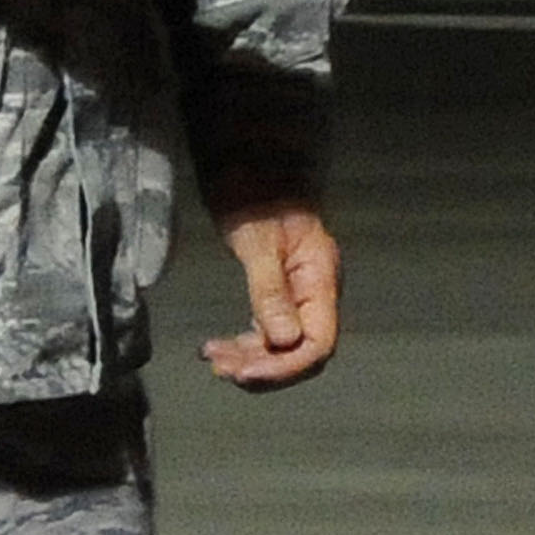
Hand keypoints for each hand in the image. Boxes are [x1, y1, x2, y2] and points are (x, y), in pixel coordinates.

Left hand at [203, 191, 340, 388]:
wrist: (249, 160)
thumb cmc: (254, 190)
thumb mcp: (257, 239)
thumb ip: (271, 289)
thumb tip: (284, 340)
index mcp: (320, 278)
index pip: (318, 342)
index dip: (286, 367)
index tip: (247, 374)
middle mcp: (315, 290)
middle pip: (300, 350)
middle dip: (264, 367)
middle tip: (222, 369)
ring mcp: (298, 291)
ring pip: (282, 344)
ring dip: (250, 359)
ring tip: (214, 360)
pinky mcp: (277, 289)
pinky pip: (267, 330)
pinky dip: (245, 344)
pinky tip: (219, 348)